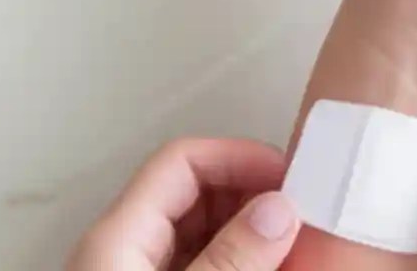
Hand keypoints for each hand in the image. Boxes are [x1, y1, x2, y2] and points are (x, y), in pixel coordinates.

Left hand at [68, 138, 299, 270]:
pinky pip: (200, 259)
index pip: (181, 160)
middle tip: (299, 211)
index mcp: (117, 235)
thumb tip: (277, 210)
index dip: (237, 157)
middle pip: (194, 191)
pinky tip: (267, 263)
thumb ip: (230, 258)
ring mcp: (136, 269)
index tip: (287, 175)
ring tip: (291, 241)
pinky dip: (236, 256)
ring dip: (248, 228)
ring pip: (201, 228)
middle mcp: (123, 247)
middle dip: (251, 194)